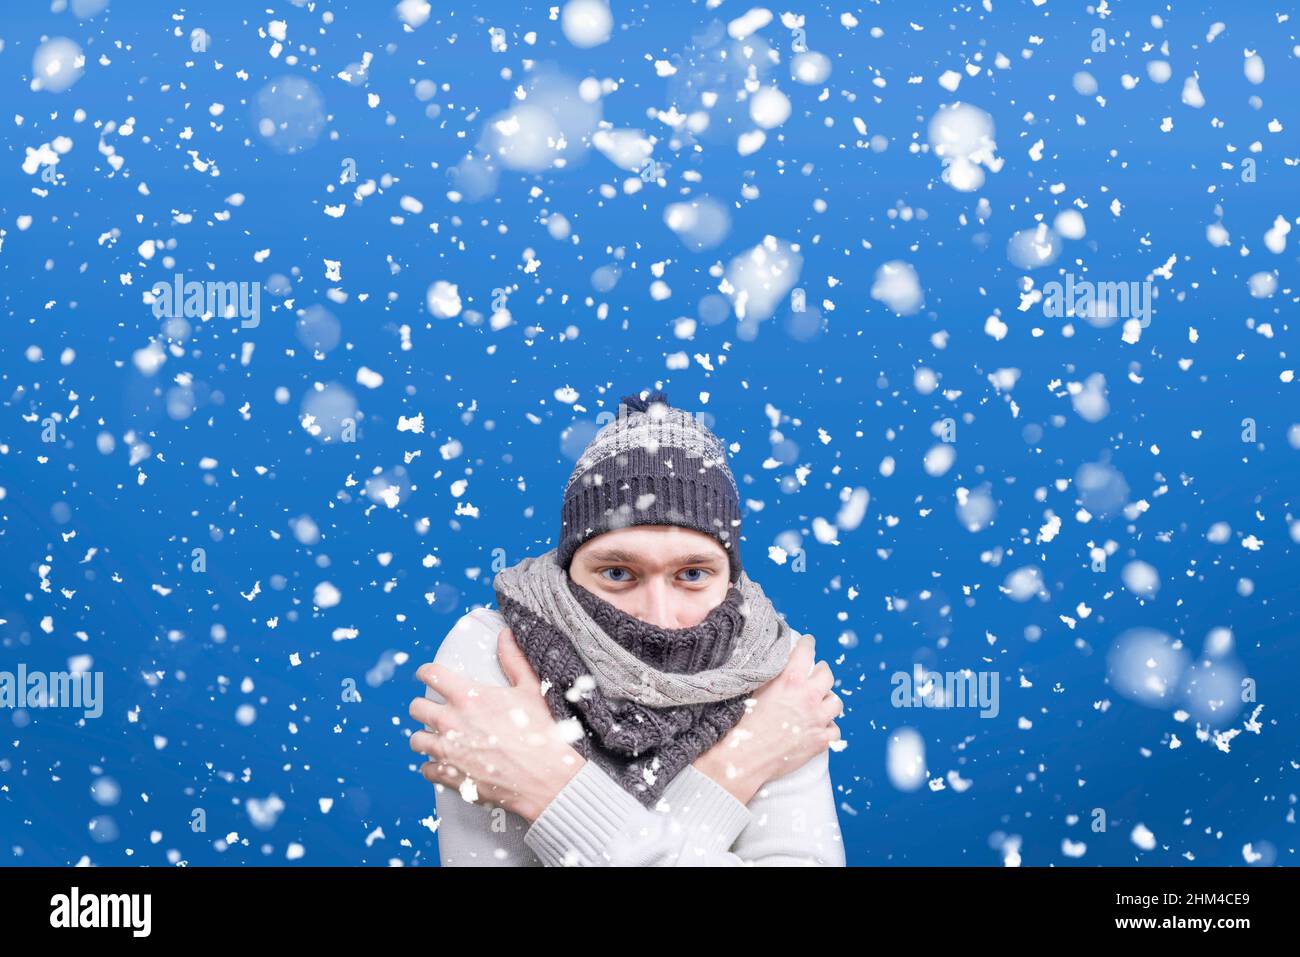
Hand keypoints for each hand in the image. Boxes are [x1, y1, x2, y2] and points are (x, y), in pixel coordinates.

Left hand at [408, 627, 586, 822]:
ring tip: (439, 739)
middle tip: (437, 710)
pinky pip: (426, 769)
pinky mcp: (450, 777)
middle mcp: (451, 722)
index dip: (426, 672)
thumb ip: (513, 659)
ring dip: (426, 738)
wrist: (547, 778)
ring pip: (416, 740)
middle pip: (415, 708)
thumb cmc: (541, 732)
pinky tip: (447, 764)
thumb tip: (505, 634)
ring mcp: (447, 751)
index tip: (428, 675)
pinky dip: (434, 766)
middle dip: (424, 707)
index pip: (430, 674)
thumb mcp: (531, 689)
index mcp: (468, 696)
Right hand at [693, 634, 841, 804]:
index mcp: (790, 680)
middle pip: (827, 675)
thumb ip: (768, 675)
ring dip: (828, 700)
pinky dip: (828, 727)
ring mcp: (817, 719)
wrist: (744, 757)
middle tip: (816, 673)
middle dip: (821, 672)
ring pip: (836, 702)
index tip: (809, 642)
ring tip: (820, 701)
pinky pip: (835, 729)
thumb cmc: (742, 724)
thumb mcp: (753, 689)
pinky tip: (820, 727)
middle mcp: (808, 697)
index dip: (808, 644)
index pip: (807, 652)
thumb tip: (771, 665)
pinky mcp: (820, 741)